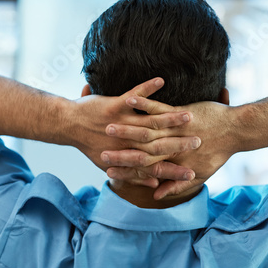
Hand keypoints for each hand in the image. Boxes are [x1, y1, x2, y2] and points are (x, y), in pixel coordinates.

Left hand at [67, 78, 198, 187]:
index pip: (156, 166)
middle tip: (200, 143)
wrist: (67, 126)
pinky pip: (134, 97)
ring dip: (171, 118)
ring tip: (189, 115)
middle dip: (180, 144)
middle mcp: (126, 141)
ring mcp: (121, 123)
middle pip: (159, 145)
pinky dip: (147, 89)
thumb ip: (135, 175)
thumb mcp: (111, 165)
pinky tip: (161, 81)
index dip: (175, 171)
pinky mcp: (114, 107)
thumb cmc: (90, 146)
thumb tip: (154, 187)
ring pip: (150, 121)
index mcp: (127, 155)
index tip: (193, 173)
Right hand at [103, 98, 237, 199]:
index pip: (142, 168)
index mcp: (172, 161)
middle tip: (100, 150)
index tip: (106, 170)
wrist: (237, 132)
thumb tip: (158, 195)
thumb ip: (176, 185)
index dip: (123, 170)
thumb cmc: (219, 153)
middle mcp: (169, 146)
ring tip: (108, 124)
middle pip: (138, 148)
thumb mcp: (199, 173)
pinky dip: (144, 101)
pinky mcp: (180, 112)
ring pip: (145, 128)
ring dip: (126, 126)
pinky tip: (131, 99)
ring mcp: (173, 128)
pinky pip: (158, 106)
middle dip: (117, 148)